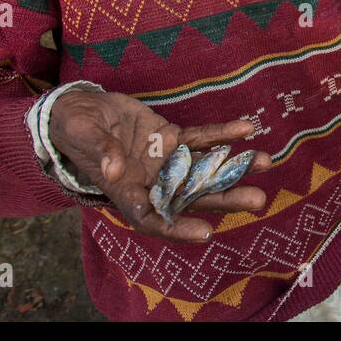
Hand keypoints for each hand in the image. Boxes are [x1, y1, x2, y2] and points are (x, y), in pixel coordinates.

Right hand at [49, 86, 271, 242]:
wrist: (78, 108)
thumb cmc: (74, 126)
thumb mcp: (82, 134)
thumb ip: (101, 152)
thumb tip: (115, 170)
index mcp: (124, 191)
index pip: (152, 218)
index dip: (177, 227)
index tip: (206, 232)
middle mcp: (150, 182)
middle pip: (191, 196)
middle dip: (224, 198)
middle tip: (258, 200)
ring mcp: (164, 161)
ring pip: (203, 168)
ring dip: (233, 167)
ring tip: (266, 162)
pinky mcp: (172, 138)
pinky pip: (200, 138)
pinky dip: (222, 134)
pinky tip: (246, 129)